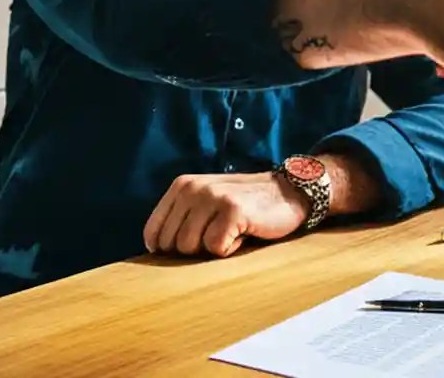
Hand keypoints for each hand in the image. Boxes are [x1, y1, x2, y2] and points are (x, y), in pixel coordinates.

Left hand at [142, 172, 309, 256]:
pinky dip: (231, 249)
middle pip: (171, 245)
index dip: (170, 250)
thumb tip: (155, 257)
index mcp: (181, 186)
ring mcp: (212, 197)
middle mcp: (192, 188)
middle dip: (195, 249)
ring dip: (214, 249)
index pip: (153, 233)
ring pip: (191, 248)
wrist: (289, 192)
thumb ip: (181, 220)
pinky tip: (244, 233)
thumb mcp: (205, 203)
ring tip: (232, 232)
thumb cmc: (245, 207)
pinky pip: (216, 248)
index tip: (194, 246)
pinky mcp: (233, 210)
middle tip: (219, 234)